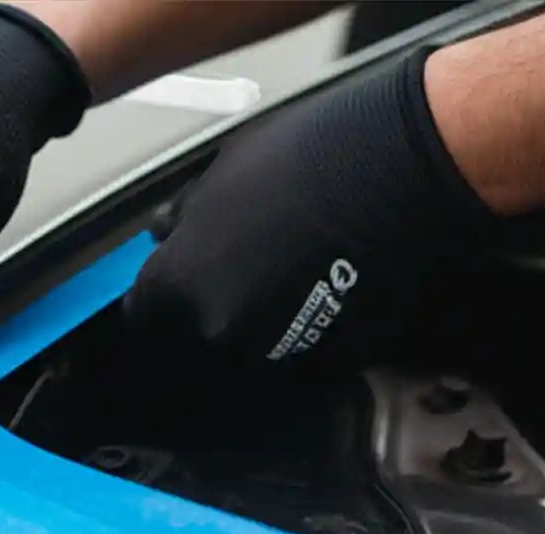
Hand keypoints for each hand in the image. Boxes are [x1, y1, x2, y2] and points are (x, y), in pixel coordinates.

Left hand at [123, 49, 493, 369]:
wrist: (399, 171)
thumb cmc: (305, 160)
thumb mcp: (221, 173)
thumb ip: (184, 220)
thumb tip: (165, 237)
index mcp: (177, 287)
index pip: (144, 318)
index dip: (162, 302)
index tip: (178, 288)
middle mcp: (217, 332)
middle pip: (194, 341)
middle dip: (208, 313)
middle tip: (240, 273)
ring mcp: (275, 353)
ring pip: (247, 353)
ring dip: (256, 326)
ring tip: (288, 275)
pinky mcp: (329, 362)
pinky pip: (299, 356)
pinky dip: (302, 334)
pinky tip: (320, 289)